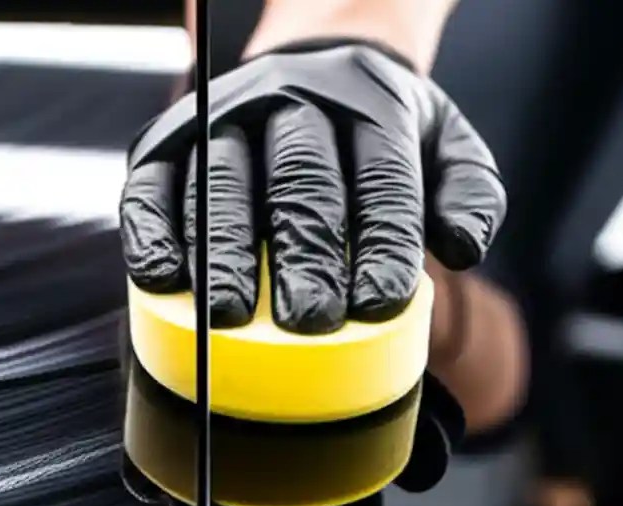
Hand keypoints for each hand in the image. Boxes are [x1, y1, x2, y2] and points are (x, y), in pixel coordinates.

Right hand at [120, 40, 505, 333]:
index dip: (381, 241)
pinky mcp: (166, 141)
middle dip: (302, 254)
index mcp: (369, 105)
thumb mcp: (445, 146)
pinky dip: (152, 233)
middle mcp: (291, 101)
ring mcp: (222, 118)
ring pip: (219, 185)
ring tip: (227, 315)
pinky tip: (162, 280)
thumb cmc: (379, 134)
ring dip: (222, 253)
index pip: (381, 177)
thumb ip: (471, 194)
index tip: (378, 304)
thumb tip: (460, 248)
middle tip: (307, 320)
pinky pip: (152, 186)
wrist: (312, 68)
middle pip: (298, 182)